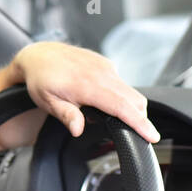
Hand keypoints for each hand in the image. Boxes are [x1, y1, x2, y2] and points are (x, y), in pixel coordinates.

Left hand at [0, 42, 160, 148]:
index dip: (139, 123)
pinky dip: (123, 97)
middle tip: (141, 136)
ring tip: (116, 121)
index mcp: (86, 85)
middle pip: (134, 100)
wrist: (39, 55)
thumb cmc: (41, 79)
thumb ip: (66, 115)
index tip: (152, 136)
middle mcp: (100, 73)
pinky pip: (122, 84)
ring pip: (131, 92)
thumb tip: (77, 129)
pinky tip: (107, 105)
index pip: (121, 106)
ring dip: (132, 109)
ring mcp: (105, 67)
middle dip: (141, 119)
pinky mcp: (106, 64)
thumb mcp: (48, 101)